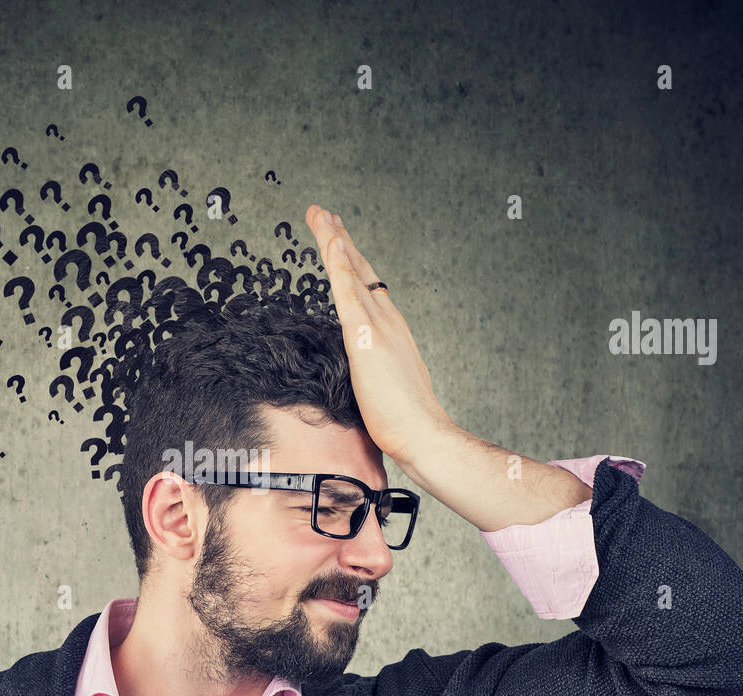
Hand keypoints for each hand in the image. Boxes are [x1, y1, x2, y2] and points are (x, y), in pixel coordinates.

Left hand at [304, 205, 452, 467]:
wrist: (423, 435)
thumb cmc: (404, 422)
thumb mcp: (382, 390)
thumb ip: (371, 375)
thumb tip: (360, 379)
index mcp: (390, 332)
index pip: (367, 289)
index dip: (351, 264)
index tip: (338, 241)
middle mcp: (387, 321)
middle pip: (360, 270)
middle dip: (340, 240)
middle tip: (322, 213)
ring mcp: (378, 327)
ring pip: (353, 272)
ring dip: (335, 241)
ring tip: (319, 215)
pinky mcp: (365, 338)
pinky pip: (349, 293)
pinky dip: (341, 265)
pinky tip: (333, 244)